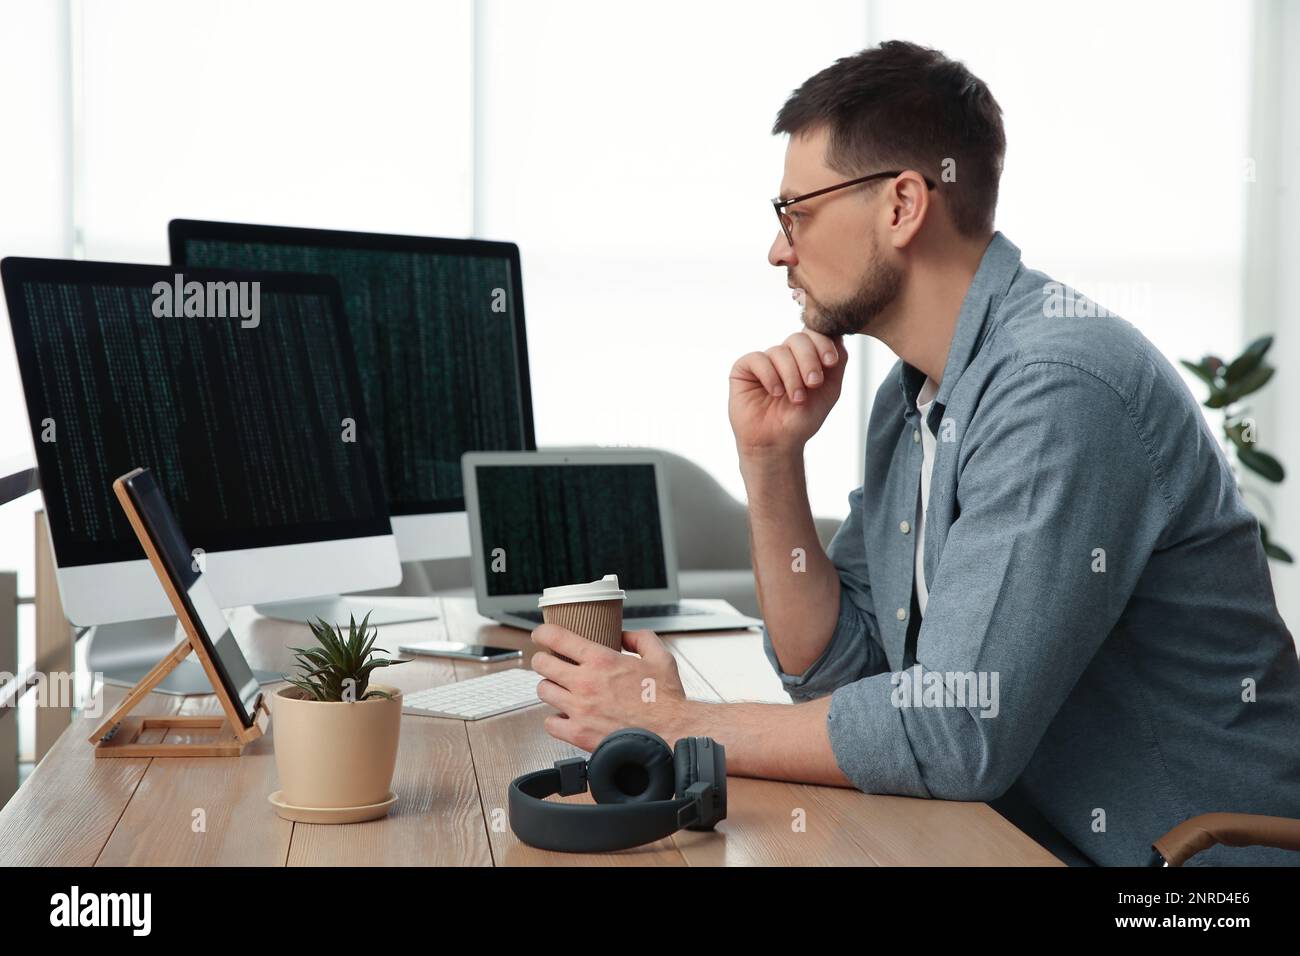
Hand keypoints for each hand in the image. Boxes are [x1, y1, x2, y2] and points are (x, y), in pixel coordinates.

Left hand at [531, 624, 687, 751]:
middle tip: (548, 661)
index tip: (541, 634)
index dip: (543, 632)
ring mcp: (579, 710)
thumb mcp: (660, 657)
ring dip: (549, 687)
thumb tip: (625, 635)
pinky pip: (550, 723)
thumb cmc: (666, 700)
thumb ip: (640, 638)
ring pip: (542, 691)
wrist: (671, 733)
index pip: (557, 637)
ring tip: (558, 688)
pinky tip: (565, 716)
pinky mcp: (579, 734)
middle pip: (542, 664)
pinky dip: (554, 719)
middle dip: (543, 659)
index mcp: (602, 660)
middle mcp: (585, 683)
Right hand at [729, 327, 846, 458]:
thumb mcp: (830, 390)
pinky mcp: (744, 368)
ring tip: (796, 398)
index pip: (814, 334)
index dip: (823, 343)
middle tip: (813, 382)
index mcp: (805, 357)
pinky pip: (758, 359)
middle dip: (809, 360)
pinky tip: (775, 392)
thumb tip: (839, 335)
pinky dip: (770, 376)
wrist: (777, 443)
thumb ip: (839, 361)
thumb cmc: (802, 419)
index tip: (831, 361)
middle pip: (798, 339)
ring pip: (779, 351)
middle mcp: (785, 355)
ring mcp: (764, 361)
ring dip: (791, 376)